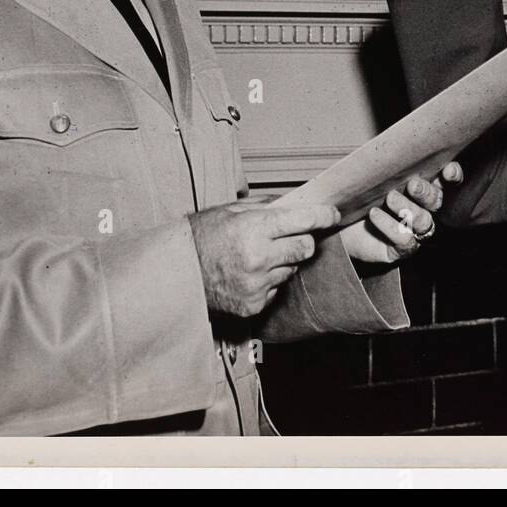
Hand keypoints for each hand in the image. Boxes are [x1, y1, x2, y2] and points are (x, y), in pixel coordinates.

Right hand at [188, 202, 339, 317]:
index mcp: (252, 230)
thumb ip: (264, 206)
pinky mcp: (253, 304)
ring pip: (291, 269)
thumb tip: (293, 202)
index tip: (332, 214)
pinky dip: (268, 281)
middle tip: (287, 237)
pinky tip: (247, 275)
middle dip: (301, 240)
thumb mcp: (228, 212)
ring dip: (282, 262)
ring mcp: (256, 284)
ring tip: (256, 257)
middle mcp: (258, 258)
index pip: (303, 221)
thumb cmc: (199, 239)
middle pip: (305, 248)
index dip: (322, 216)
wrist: (174, 276)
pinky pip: (276, 289)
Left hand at [340, 162, 463, 264]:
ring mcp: (413, 230)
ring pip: (424, 221)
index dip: (452, 176)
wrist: (337, 224)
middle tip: (412, 184)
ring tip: (389, 198)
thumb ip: (380, 162)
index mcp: (420, 188)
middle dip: (426, 192)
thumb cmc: (357, 194)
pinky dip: (390, 226)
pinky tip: (375, 215)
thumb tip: (383, 147)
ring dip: (408, 208)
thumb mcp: (368, 173)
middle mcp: (421, 209)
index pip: (445, 181)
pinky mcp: (400, 249)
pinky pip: (405, 240)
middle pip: (436, 201)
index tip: (448, 170)